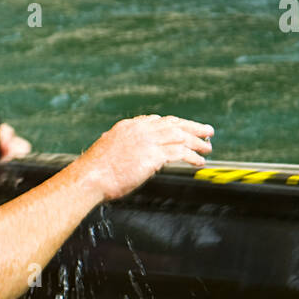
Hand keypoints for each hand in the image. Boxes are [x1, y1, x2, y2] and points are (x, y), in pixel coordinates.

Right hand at [81, 114, 213, 200]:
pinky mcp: (154, 155)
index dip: (174, 124)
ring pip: (180, 137)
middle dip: (192, 127)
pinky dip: (192, 156)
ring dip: (197, 142)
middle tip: (206, 131)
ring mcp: (148, 141)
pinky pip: (180, 153)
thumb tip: (127, 155)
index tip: (183, 127)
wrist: (90, 177)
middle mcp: (140, 130)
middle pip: (173, 124)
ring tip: (207, 147)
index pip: (157, 120)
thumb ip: (121, 148)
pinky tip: (199, 161)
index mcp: (128, 127)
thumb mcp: (108, 151)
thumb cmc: (95, 171)